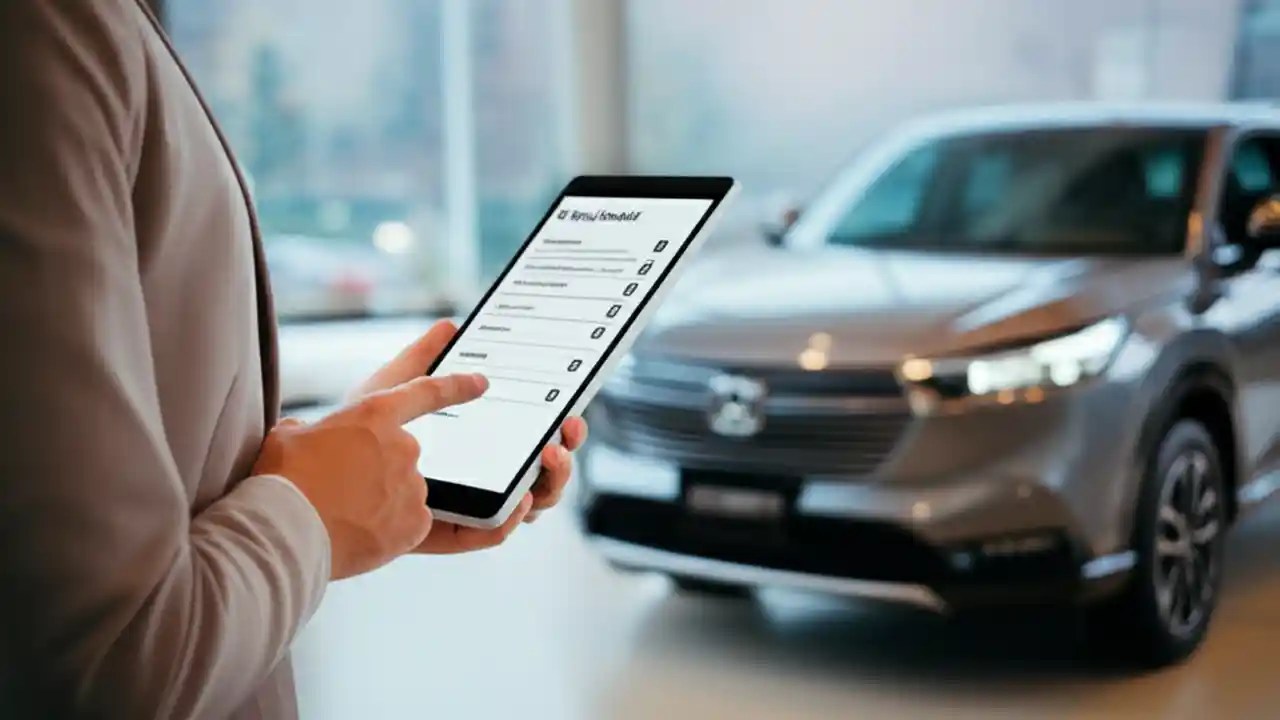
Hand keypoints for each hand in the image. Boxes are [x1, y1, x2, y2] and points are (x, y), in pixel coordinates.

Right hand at [253, 372, 487, 579]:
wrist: (284, 530)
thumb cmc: (279, 480)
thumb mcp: (288, 437)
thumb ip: (310, 430)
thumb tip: (306, 435)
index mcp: (374, 414)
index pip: (426, 392)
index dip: (457, 386)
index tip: (481, 383)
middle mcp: (404, 447)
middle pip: (403, 457)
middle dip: (379, 472)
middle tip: (342, 490)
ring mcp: (414, 486)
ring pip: (406, 493)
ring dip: (382, 502)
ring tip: (342, 515)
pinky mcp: (417, 523)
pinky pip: (410, 525)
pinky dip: (388, 530)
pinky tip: (358, 533)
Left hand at [353, 319, 587, 553]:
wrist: (311, 477)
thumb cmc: (349, 435)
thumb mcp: (387, 390)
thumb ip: (420, 360)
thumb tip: (450, 326)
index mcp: (480, 445)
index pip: (533, 438)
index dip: (562, 429)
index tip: (571, 411)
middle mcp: (481, 478)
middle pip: (541, 473)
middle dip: (566, 453)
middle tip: (568, 430)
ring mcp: (467, 507)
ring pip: (526, 504)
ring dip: (549, 483)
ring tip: (547, 456)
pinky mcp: (444, 533)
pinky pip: (488, 534)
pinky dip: (510, 521)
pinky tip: (519, 501)